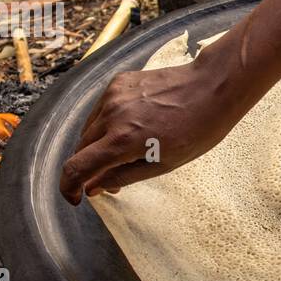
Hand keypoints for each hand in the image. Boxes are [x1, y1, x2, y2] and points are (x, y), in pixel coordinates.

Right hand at [59, 54, 240, 204]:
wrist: (212, 88)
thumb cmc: (197, 130)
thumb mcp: (163, 164)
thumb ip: (123, 176)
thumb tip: (93, 187)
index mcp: (123, 140)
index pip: (76, 168)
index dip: (68, 188)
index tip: (76, 198)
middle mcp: (112, 115)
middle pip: (81, 149)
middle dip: (90, 168)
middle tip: (113, 178)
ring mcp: (113, 95)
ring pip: (89, 129)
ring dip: (98, 146)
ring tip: (127, 151)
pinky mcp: (118, 82)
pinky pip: (101, 110)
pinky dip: (107, 124)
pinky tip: (132, 127)